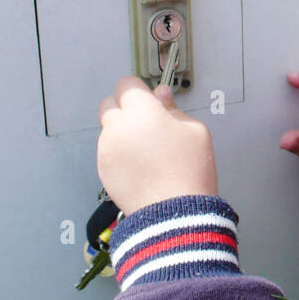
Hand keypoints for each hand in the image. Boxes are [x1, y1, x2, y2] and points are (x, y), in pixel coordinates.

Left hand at [97, 77, 216, 213]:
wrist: (174, 214)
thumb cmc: (190, 171)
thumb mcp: (195, 131)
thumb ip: (174, 108)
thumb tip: (161, 95)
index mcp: (142, 112)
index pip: (127, 85)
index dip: (139, 91)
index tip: (149, 100)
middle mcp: (118, 127)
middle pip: (108, 104)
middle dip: (124, 109)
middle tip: (145, 123)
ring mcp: (107, 150)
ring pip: (108, 129)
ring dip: (122, 132)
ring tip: (146, 151)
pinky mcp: (102, 170)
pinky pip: (107, 152)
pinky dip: (119, 153)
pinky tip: (140, 167)